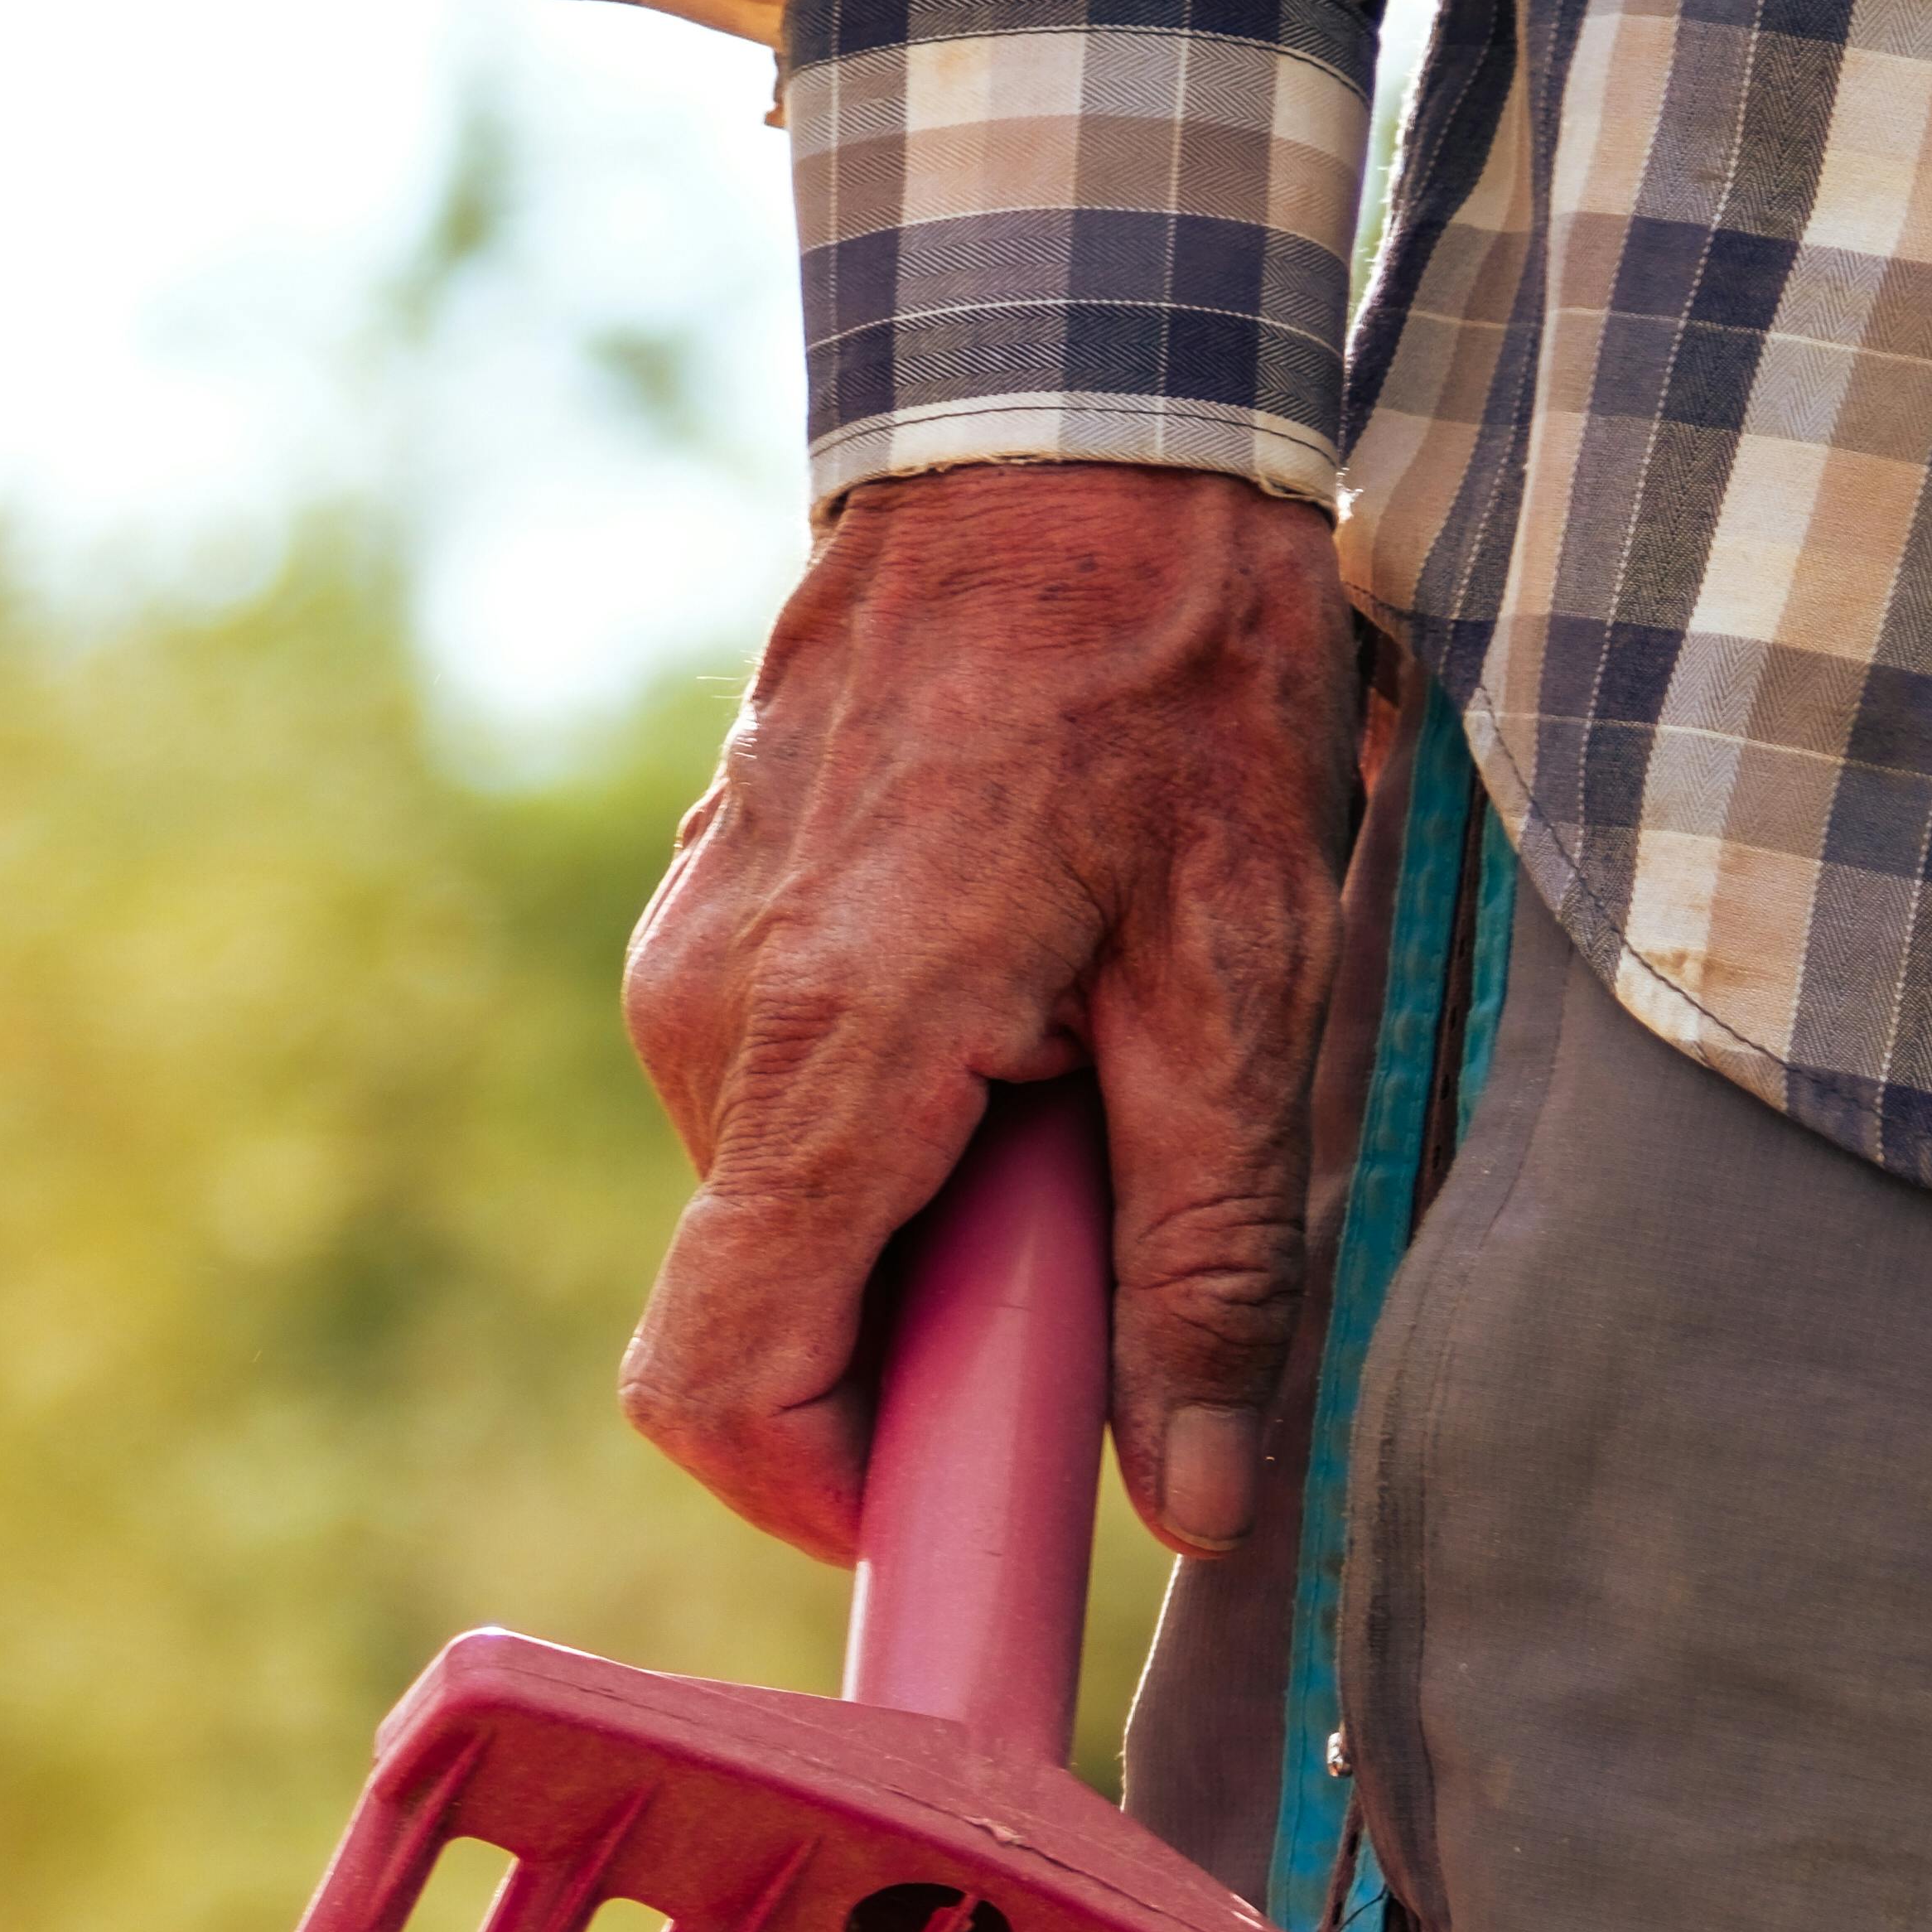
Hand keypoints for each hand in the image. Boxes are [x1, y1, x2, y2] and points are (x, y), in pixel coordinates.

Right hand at [620, 463, 1364, 1569]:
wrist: (1054, 428)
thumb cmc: (1168, 675)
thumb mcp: (1242, 977)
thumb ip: (1208, 1260)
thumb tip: (1195, 1502)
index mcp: (830, 1055)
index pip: (720, 1384)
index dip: (827, 1497)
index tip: (965, 1494)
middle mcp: (710, 1022)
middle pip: (778, 1303)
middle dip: (933, 1323)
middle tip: (1109, 1215)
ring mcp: (690, 959)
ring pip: (794, 1197)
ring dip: (933, 1198)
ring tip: (1089, 1054)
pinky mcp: (707, 914)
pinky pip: (792, 1092)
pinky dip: (906, 1104)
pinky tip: (1031, 982)